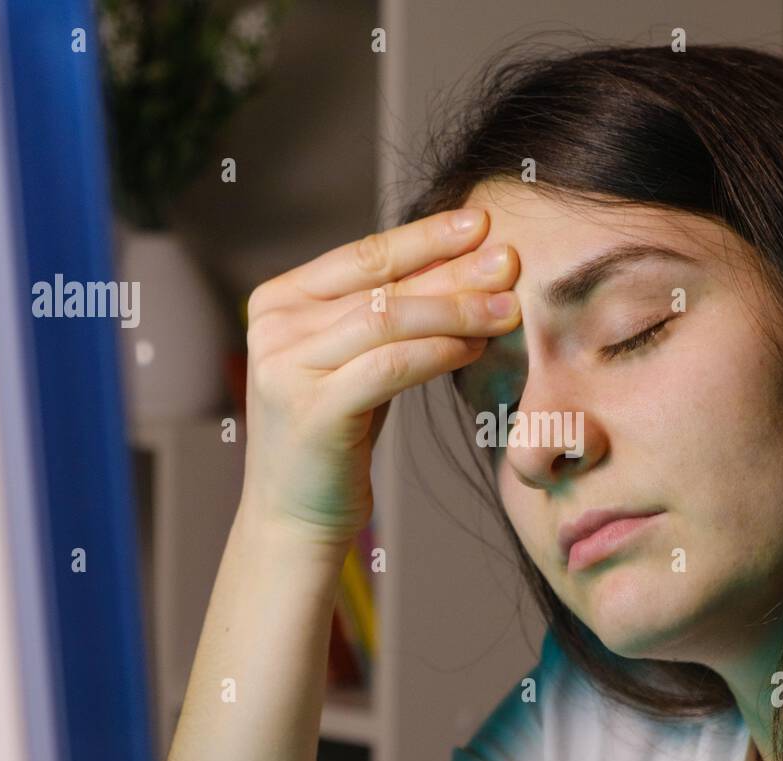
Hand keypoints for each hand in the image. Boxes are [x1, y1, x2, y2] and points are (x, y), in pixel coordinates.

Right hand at [238, 208, 521, 545]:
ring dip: (455, 310)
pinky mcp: (311, 409)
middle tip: (509, 261)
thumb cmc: (336, 433)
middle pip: (379, 284)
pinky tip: (475, 348)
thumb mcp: (359, 360)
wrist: (295, 514)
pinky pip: (390, 366)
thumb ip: (390, 312)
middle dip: (451, 269)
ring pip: (387, 318)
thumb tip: (467, 261)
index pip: (363, 256)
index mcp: (278, 301)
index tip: (481, 223)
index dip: (425, 236)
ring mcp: (285, 367)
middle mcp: (273, 326)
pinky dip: (439, 352)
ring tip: (506, 308)